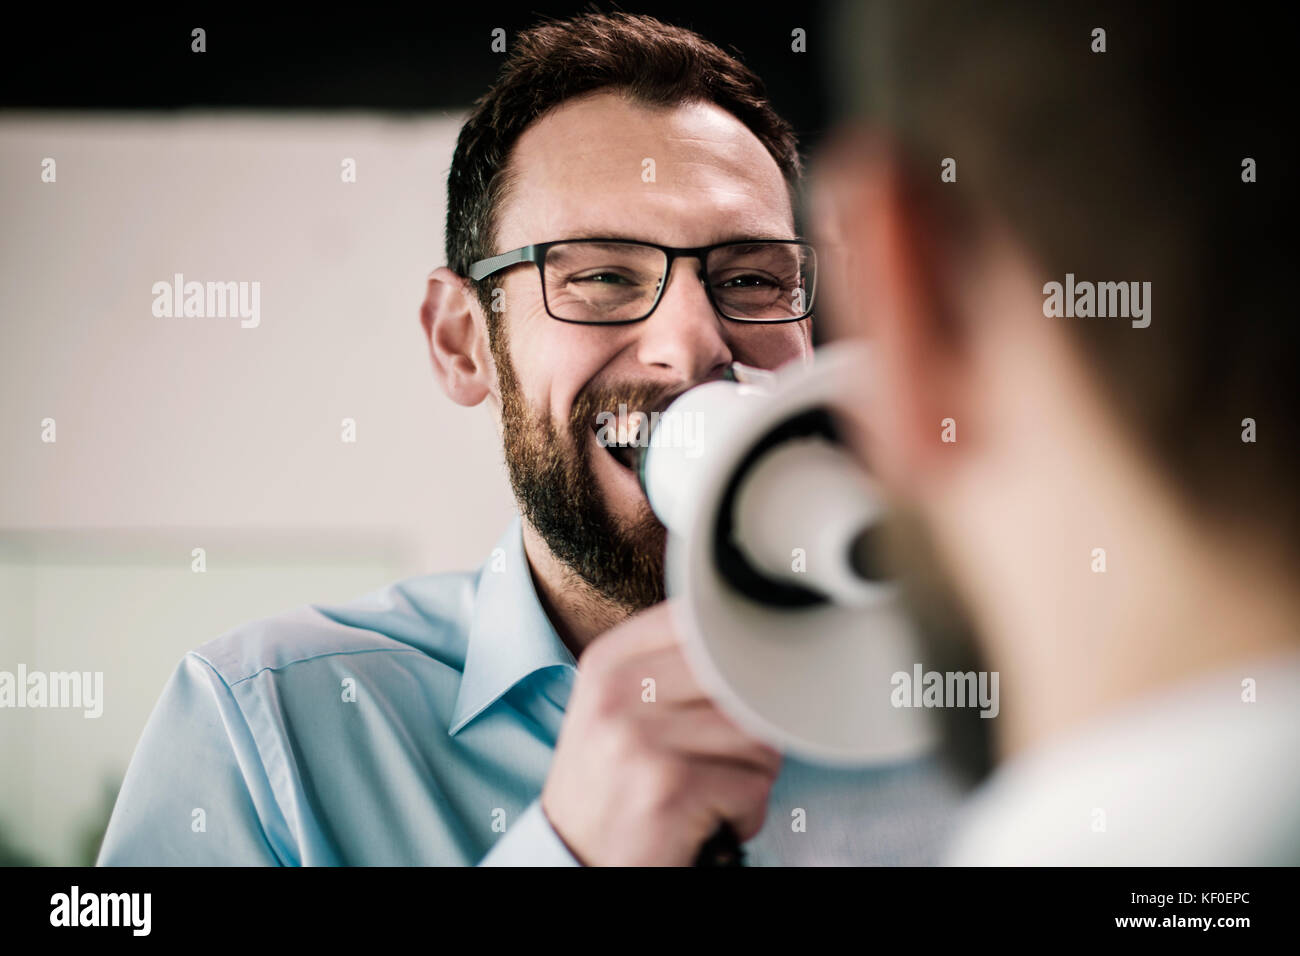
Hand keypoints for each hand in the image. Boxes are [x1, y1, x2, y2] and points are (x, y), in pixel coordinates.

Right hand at [540, 601, 782, 864]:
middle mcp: (619, 690)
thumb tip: (759, 638)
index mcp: (611, 661)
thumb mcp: (622, 710)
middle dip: (751, 730)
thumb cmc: (612, 788)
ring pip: (759, 737)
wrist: (572, 862)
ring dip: (750, 778)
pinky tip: (706, 822)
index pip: (707, 626)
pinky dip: (744, 816)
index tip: (735, 698)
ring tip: (708, 793)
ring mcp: (641, 737)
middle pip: (744, 682)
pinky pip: (755, 787)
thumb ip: (678, 668)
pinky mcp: (668, 786)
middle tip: (716, 761)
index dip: (742, 665)